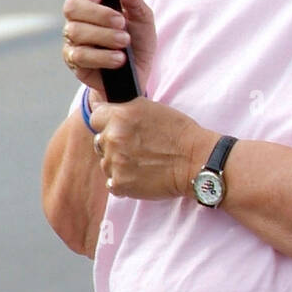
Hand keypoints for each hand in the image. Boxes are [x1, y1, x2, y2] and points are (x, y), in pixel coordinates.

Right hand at [58, 0, 156, 101]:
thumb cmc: (137, 40)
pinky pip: (80, 55)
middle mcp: (76, 17)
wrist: (137, 74)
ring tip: (124, 41)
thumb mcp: (143, 18)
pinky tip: (119, 59)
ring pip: (75, 31)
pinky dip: (103, 56)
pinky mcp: (74, 61)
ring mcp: (72, 39)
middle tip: (121, 22)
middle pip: (71, 6)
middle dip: (98, 13)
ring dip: (104, 35)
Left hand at [89, 98, 218, 200]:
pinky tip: (140, 175)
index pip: (96, 116)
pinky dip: (123, 181)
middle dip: (113, 143)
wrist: (195, 161)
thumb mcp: (150, 108)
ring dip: (118, 163)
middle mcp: (113, 138)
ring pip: (105, 162)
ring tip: (142, 162)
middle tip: (136, 147)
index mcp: (119, 115)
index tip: (115, 127)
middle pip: (99, 141)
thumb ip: (125, 110)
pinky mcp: (120, 184)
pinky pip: (112, 182)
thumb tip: (108, 111)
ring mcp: (115, 162)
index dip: (106, 121)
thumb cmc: (178, 133)